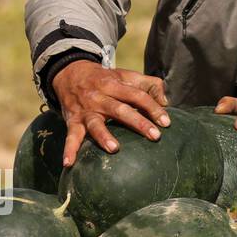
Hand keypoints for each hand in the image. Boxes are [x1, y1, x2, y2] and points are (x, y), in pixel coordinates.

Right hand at [51, 61, 170, 165]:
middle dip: (138, 123)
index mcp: (115, 85)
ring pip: (95, 124)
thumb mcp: (127, 76)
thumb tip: (166, 102)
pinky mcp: (72, 121)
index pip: (138, 96)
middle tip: (155, 136)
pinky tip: (69, 163)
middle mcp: (100, 97)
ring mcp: (86, 110)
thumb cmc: (106, 79)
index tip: (166, 122)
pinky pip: (70, 136)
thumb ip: (149, 85)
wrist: (71, 74)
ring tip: (115, 149)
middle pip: (120, 110)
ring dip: (104, 136)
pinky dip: (69, 149)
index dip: (153, 108)